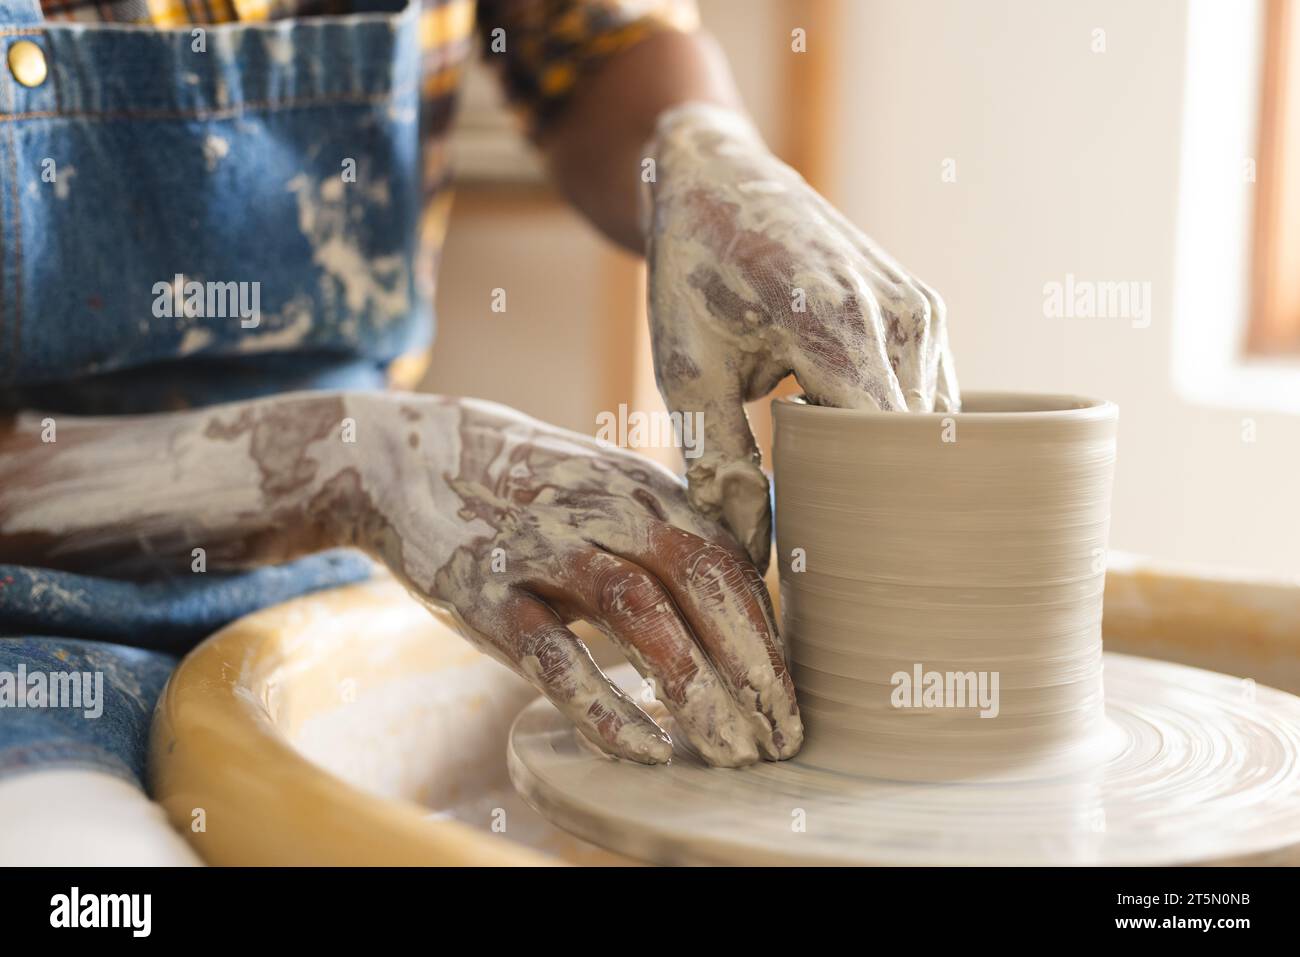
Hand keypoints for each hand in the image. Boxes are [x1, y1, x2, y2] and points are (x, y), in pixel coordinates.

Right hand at [328, 394, 802, 767]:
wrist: (415, 460)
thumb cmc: (534, 493)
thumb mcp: (612, 496)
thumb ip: (672, 542)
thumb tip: (743, 614)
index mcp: (647, 493)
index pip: (729, 563)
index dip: (768, 635)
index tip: (791, 702)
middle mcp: (606, 511)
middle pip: (700, 582)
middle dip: (751, 666)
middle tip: (780, 740)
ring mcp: (546, 547)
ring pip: (638, 613)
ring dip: (694, 687)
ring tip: (731, 752)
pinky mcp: (489, 591)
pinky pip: (554, 654)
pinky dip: (604, 705)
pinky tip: (646, 750)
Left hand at [644, 103, 959, 567]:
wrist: (719, 179)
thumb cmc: (691, 270)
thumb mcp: (685, 367)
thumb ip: (717, 458)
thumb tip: (753, 549)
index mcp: (836, 325)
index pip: (884, 454)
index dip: (867, 516)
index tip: (835, 566)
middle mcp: (900, 317)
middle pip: (918, 450)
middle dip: (882, 504)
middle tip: (835, 553)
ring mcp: (922, 311)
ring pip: (931, 430)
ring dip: (893, 470)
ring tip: (839, 506)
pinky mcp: (925, 312)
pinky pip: (929, 400)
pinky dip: (896, 436)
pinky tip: (849, 454)